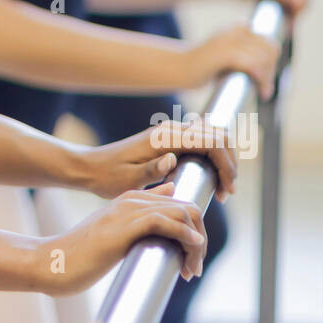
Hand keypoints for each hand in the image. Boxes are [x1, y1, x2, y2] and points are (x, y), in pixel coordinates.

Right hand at [39, 183, 206, 293]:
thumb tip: (156, 231)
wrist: (51, 262)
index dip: (192, 231)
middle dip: (200, 236)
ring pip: (181, 213)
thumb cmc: (81, 256)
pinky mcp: (123, 226)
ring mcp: (126, 210)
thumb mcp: (114, 236)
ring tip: (192, 269)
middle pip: (186, 207)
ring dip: (196, 242)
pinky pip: (165, 221)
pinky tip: (191, 249)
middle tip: (194, 268)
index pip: (178, 204)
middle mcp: (131, 200)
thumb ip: (136, 227)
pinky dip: (184, 234)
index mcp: (130, 200)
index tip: (189, 261)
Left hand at [82, 119, 236, 200]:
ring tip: (221, 189)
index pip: (211, 141)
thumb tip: (172, 159)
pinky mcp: (170, 139)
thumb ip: (151, 170)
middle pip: (218, 134)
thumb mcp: (128, 181)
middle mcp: (171, 130)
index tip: (226, 191)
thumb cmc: (109, 177)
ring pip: (213, 136)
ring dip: (224, 159)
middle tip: (227, 193)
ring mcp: (172, 132)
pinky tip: (211, 179)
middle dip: (230, 162)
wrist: (92, 168)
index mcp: (164, 138)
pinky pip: (202, 141)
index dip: (226, 164)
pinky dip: (214, 157)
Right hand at [186, 23, 280, 99]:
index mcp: (239, 28)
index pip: (270, 43)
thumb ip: (246, 54)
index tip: (266, 79)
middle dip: (272, 70)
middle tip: (266, 88)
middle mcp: (236, 31)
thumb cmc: (204, 67)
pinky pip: (253, 64)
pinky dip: (261, 79)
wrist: (178, 68)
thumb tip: (270, 66)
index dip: (273, 62)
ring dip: (268, 77)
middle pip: (271, 49)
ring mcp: (230, 41)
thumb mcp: (228, 56)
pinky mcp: (224, 53)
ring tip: (264, 91)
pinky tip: (260, 90)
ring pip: (264, 57)